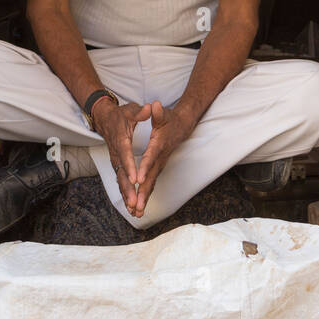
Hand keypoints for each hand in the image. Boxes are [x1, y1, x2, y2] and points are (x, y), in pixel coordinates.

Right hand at [92, 99, 151, 215]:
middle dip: (128, 189)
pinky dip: (125, 193)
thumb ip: (139, 112)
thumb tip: (149, 107)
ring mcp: (116, 160)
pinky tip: (131, 206)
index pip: (125, 155)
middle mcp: (117, 153)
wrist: (105, 118)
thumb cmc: (120, 115)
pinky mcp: (117, 165)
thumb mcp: (130, 110)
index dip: (130, 167)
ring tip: (134, 210)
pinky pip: (121, 181)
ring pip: (121, 180)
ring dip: (127, 195)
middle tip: (134, 202)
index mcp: (121, 140)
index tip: (136, 179)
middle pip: (122, 173)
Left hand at [134, 102, 192, 218]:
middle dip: (143, 192)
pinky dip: (145, 196)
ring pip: (151, 184)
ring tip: (137, 213)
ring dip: (144, 198)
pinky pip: (151, 185)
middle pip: (151, 177)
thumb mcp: (163, 114)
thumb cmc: (170, 120)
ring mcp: (159, 165)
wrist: (182, 126)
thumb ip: (157, 112)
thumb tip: (154, 105)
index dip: (145, 167)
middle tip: (137, 206)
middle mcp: (159, 158)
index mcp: (158, 145)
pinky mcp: (158, 169)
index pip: (151, 157)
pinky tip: (139, 209)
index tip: (139, 179)